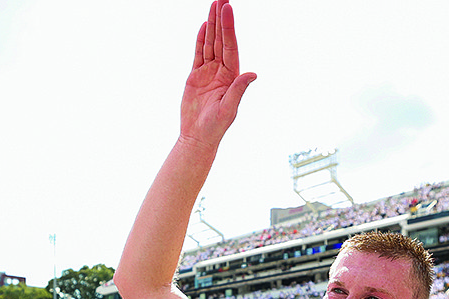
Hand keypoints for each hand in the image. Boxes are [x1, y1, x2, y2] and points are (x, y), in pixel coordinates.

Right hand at [179, 1, 255, 148]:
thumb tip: (252, 74)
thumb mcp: (228, 109)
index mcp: (232, 76)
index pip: (230, 46)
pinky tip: (204, 26)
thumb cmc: (215, 127)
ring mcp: (209, 72)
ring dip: (212, 24)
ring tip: (214, 5)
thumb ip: (239, 90)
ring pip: (211, 43)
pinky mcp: (196, 76)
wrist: (197, 136)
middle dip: (222, 18)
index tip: (227, 8)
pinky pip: (199, 53)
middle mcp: (222, 71)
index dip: (229, 27)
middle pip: (222, 40)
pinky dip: (201, 39)